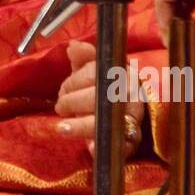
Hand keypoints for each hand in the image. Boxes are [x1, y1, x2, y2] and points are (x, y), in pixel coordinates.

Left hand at [54, 40, 144, 157]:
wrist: (130, 114)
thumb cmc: (107, 89)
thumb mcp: (96, 72)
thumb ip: (85, 58)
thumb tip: (73, 46)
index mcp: (124, 74)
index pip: (96, 74)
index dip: (74, 81)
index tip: (63, 90)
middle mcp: (132, 96)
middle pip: (100, 97)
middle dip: (74, 102)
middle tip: (61, 107)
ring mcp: (133, 120)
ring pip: (107, 122)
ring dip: (81, 125)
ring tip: (62, 128)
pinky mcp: (131, 143)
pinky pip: (119, 146)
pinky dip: (102, 146)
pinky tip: (89, 148)